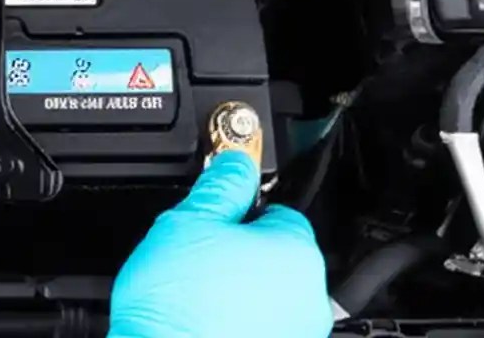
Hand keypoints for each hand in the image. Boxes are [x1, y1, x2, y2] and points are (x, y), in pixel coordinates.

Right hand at [109, 152, 332, 337]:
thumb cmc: (174, 306)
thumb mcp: (186, 223)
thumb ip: (220, 186)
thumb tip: (235, 163)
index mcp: (295, 252)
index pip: (279, 212)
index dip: (240, 215)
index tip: (215, 226)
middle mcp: (310, 297)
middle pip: (278, 256)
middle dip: (244, 254)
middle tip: (201, 261)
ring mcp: (298, 334)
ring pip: (271, 297)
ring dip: (245, 292)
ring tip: (201, 297)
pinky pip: (265, 328)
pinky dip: (243, 324)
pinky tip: (208, 324)